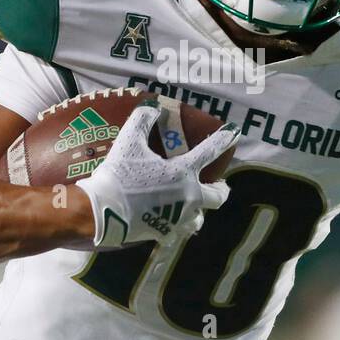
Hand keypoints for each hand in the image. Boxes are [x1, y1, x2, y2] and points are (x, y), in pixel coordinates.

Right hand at [75, 100, 238, 247]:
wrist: (104, 213)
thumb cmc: (119, 176)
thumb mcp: (128, 142)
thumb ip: (142, 120)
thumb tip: (153, 105)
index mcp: (182, 173)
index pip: (210, 152)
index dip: (224, 140)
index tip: (235, 133)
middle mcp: (188, 197)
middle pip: (217, 197)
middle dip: (220, 189)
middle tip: (218, 184)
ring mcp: (177, 219)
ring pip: (199, 218)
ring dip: (199, 210)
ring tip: (192, 206)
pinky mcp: (164, 234)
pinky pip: (177, 230)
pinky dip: (176, 225)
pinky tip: (167, 221)